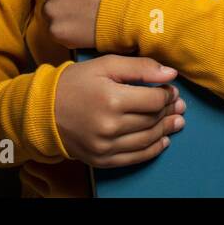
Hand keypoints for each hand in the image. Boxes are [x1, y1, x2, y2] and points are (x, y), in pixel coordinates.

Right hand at [54, 55, 186, 166]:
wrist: (44, 110)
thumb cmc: (75, 83)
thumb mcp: (105, 65)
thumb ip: (139, 67)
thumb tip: (171, 73)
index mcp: (111, 99)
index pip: (154, 100)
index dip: (167, 94)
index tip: (171, 90)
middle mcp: (110, 126)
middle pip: (152, 120)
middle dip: (169, 111)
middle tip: (179, 105)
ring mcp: (105, 146)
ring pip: (147, 139)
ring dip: (166, 130)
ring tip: (176, 122)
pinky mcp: (102, 159)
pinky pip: (135, 158)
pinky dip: (152, 150)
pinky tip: (162, 140)